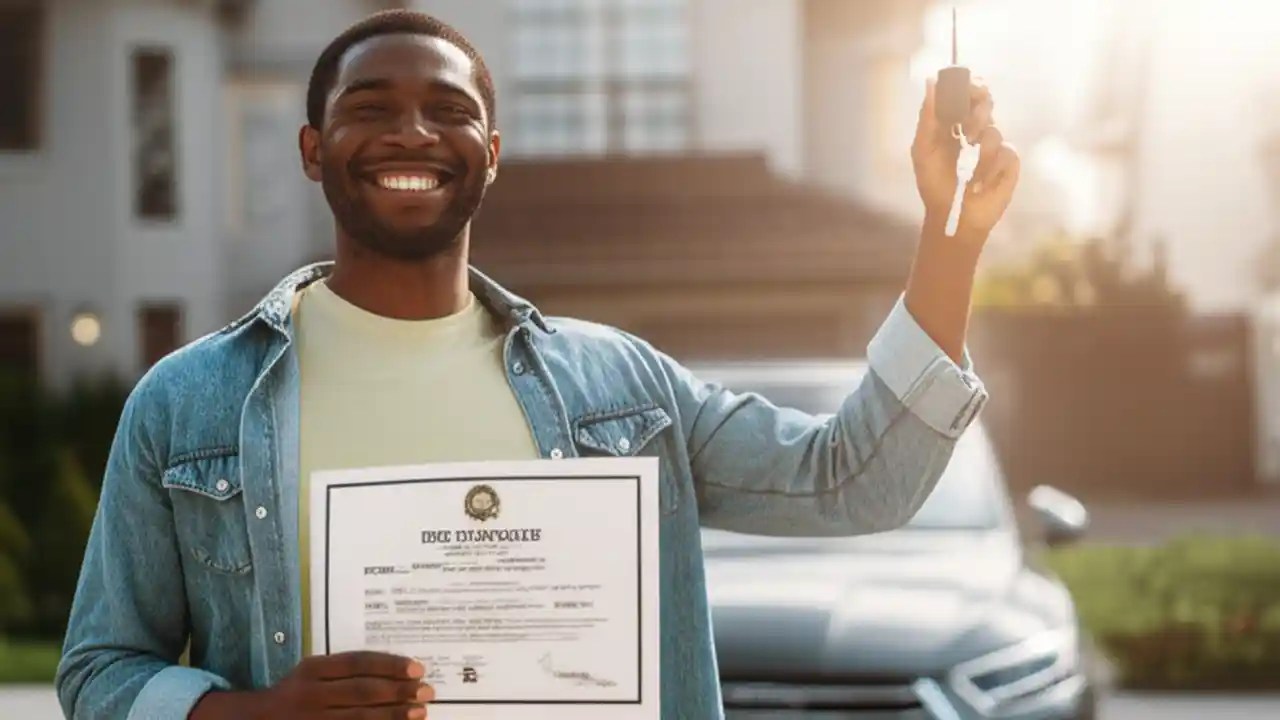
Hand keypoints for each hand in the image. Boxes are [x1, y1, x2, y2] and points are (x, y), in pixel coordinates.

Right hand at [190, 651, 433, 719]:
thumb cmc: (293, 693)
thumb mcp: (310, 672)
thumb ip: (343, 669)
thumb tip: (393, 671)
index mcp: (311, 670)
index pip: (357, 663)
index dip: (389, 665)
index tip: (417, 668)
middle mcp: (311, 695)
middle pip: (363, 691)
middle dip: (399, 691)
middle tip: (427, 690)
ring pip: (360, 718)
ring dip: (394, 715)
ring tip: (420, 711)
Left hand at [911, 75, 1019, 240]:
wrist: (952, 217)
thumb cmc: (934, 183)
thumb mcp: (923, 150)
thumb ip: (928, 117)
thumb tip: (931, 81)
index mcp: (954, 121)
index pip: (966, 91)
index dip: (969, 84)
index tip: (969, 88)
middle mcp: (976, 128)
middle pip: (986, 102)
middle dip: (977, 114)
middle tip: (967, 133)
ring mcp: (994, 144)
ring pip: (994, 131)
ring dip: (978, 153)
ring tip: (966, 173)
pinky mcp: (1009, 161)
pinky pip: (1006, 152)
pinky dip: (990, 169)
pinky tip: (978, 185)